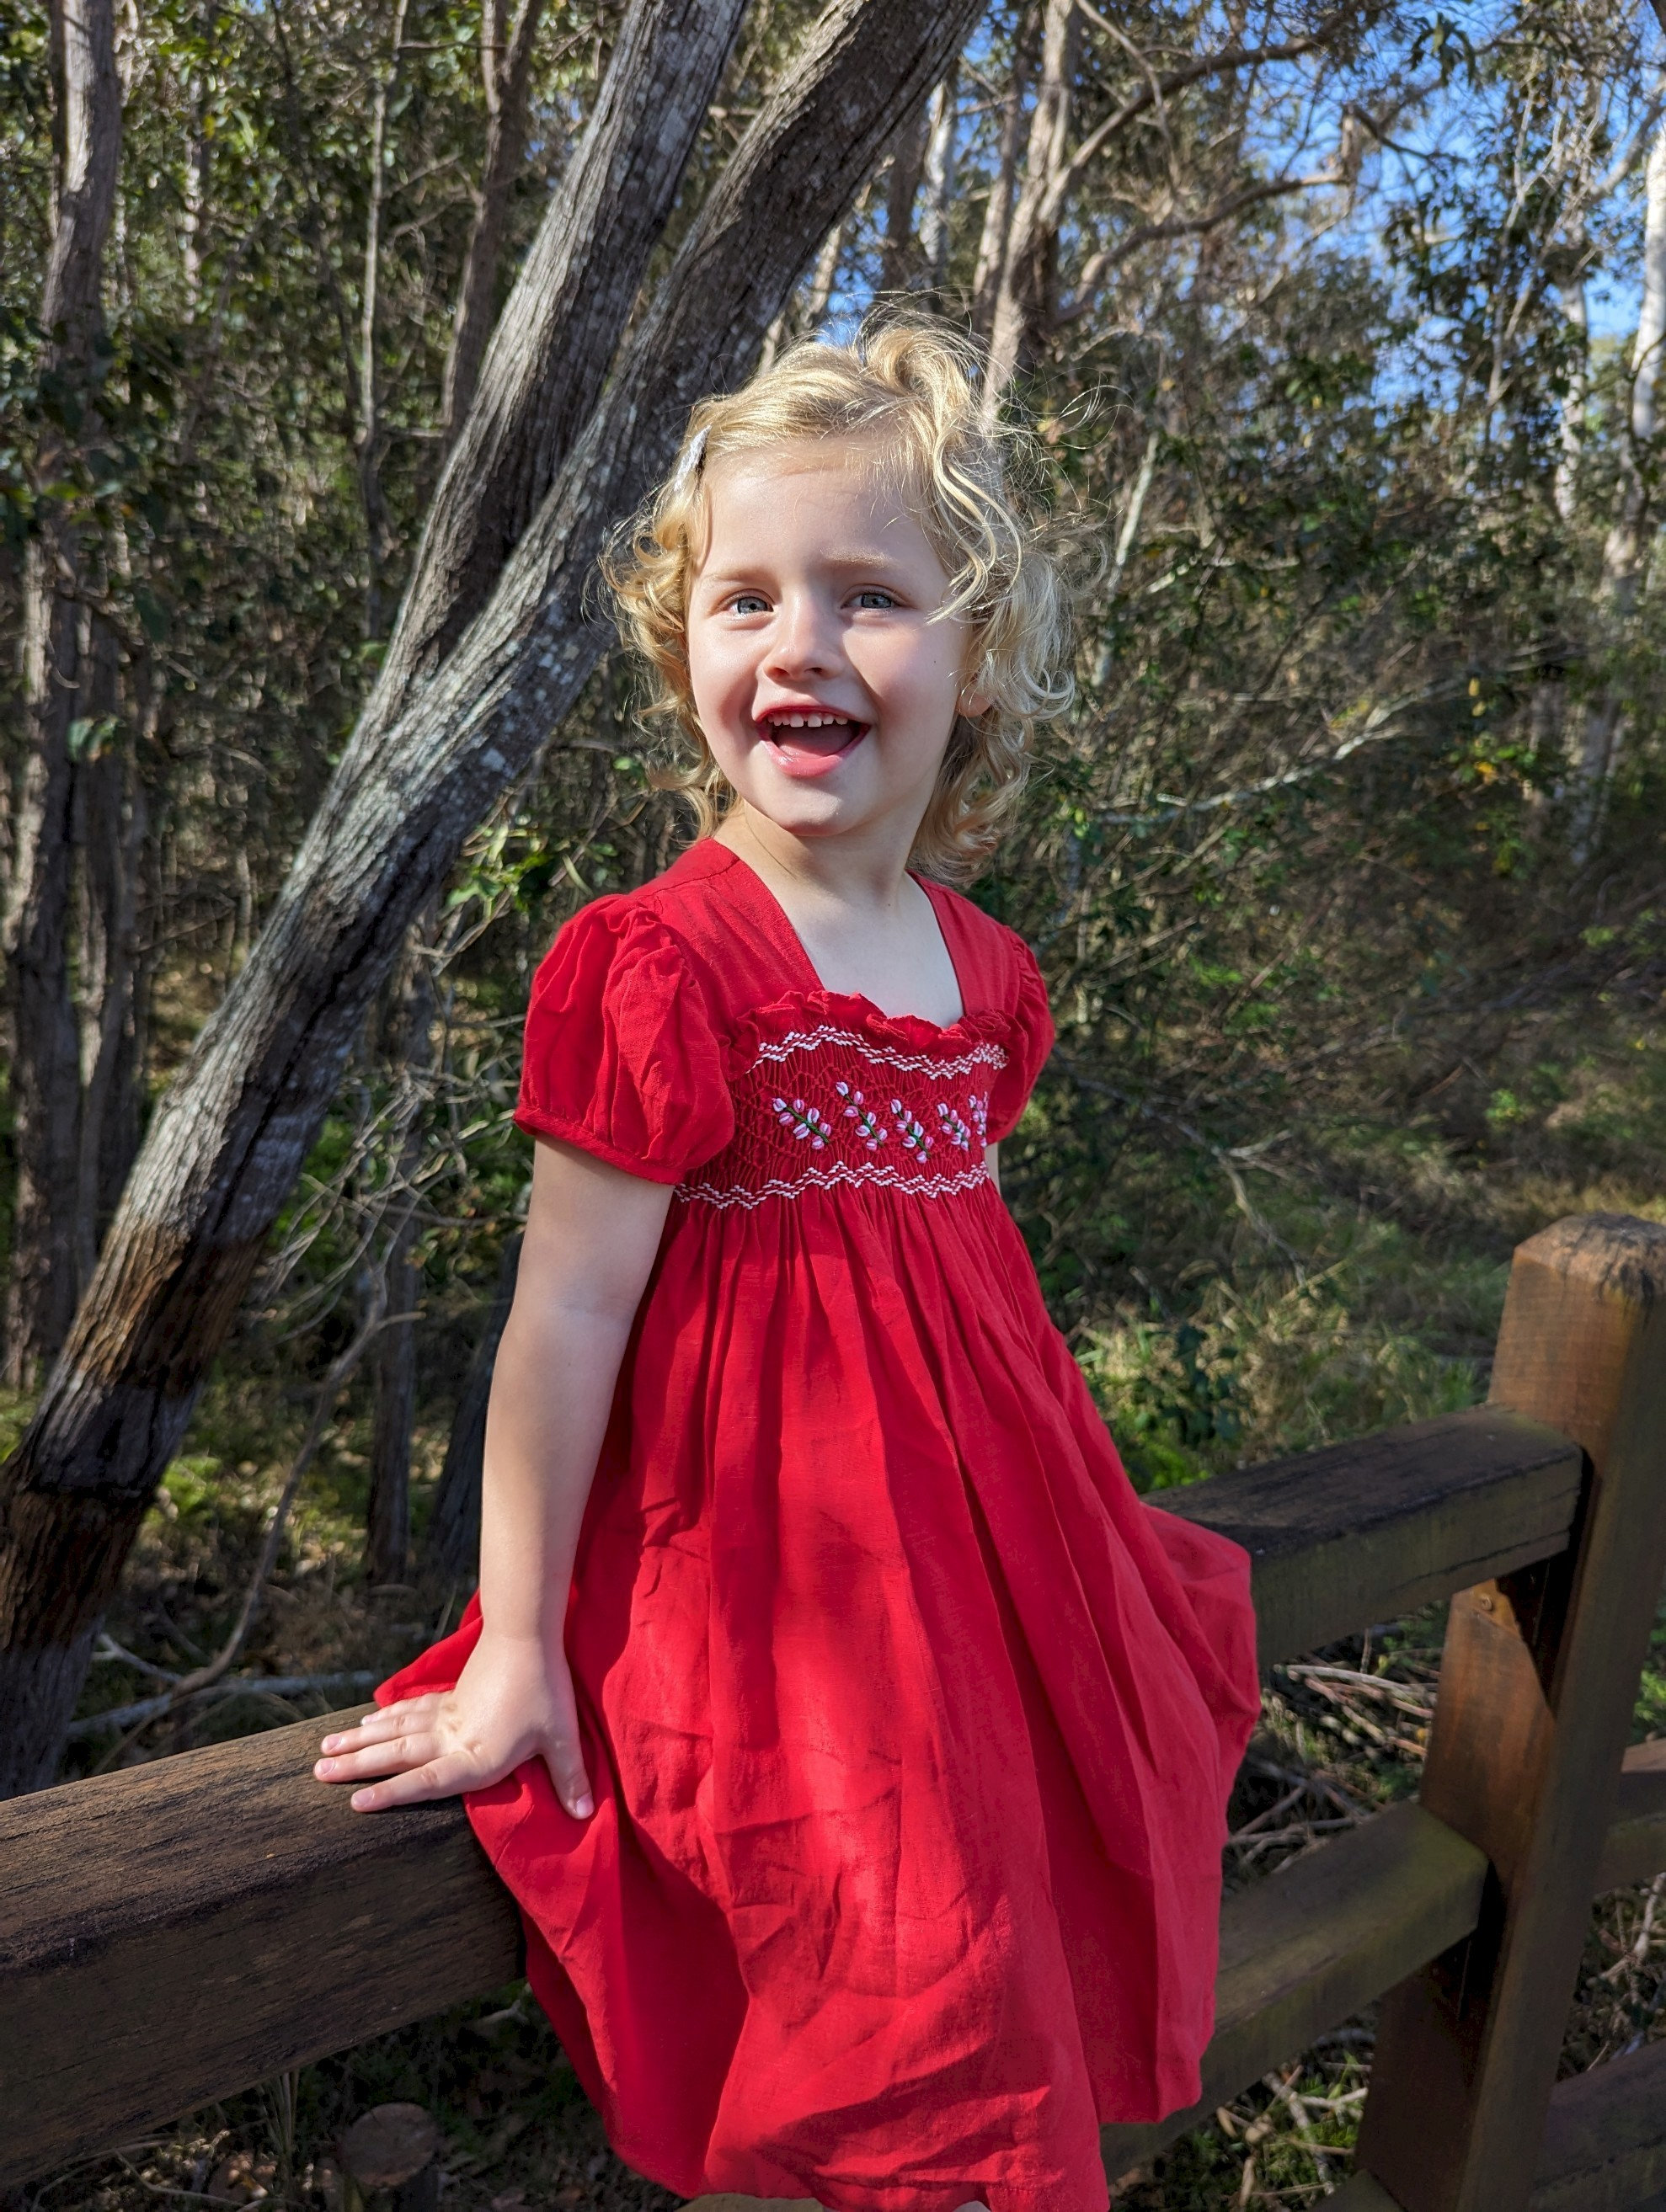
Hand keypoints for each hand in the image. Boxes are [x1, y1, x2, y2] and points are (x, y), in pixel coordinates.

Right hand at [311, 1628, 593, 1816]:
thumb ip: (570, 1778)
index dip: (392, 1793)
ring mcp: (447, 1715)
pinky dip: (386, 1718)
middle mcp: (452, 1737)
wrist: (527, 1636)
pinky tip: (368, 1722)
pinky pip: (409, 1713)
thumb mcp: (562, 1737)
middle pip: (398, 1754)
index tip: (356, 1802)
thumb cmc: (545, 1690)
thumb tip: (588, 1815)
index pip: (427, 1781)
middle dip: (357, 1765)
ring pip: (395, 1730)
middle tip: (318, 1773)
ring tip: (326, 1750)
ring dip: (361, 1741)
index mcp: (476, 1755)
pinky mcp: (450, 1698)